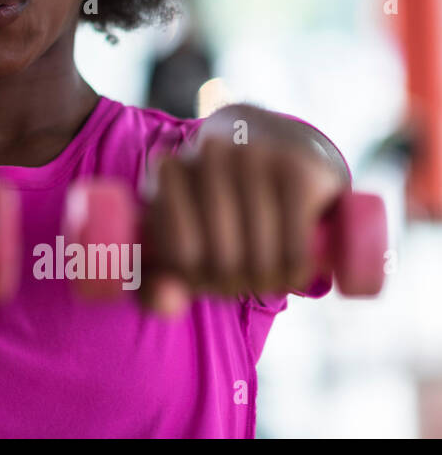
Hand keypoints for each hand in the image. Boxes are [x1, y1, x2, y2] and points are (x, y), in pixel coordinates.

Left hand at [140, 135, 345, 315]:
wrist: (282, 158)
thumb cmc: (221, 218)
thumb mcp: (179, 245)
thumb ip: (156, 284)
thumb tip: (167, 300)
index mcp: (169, 172)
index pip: (178, 254)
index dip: (195, 279)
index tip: (203, 276)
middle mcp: (209, 154)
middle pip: (220, 258)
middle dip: (232, 281)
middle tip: (239, 280)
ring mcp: (254, 157)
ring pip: (258, 255)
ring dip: (266, 280)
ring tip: (265, 276)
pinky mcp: (297, 171)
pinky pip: (294, 243)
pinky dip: (295, 268)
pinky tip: (292, 270)